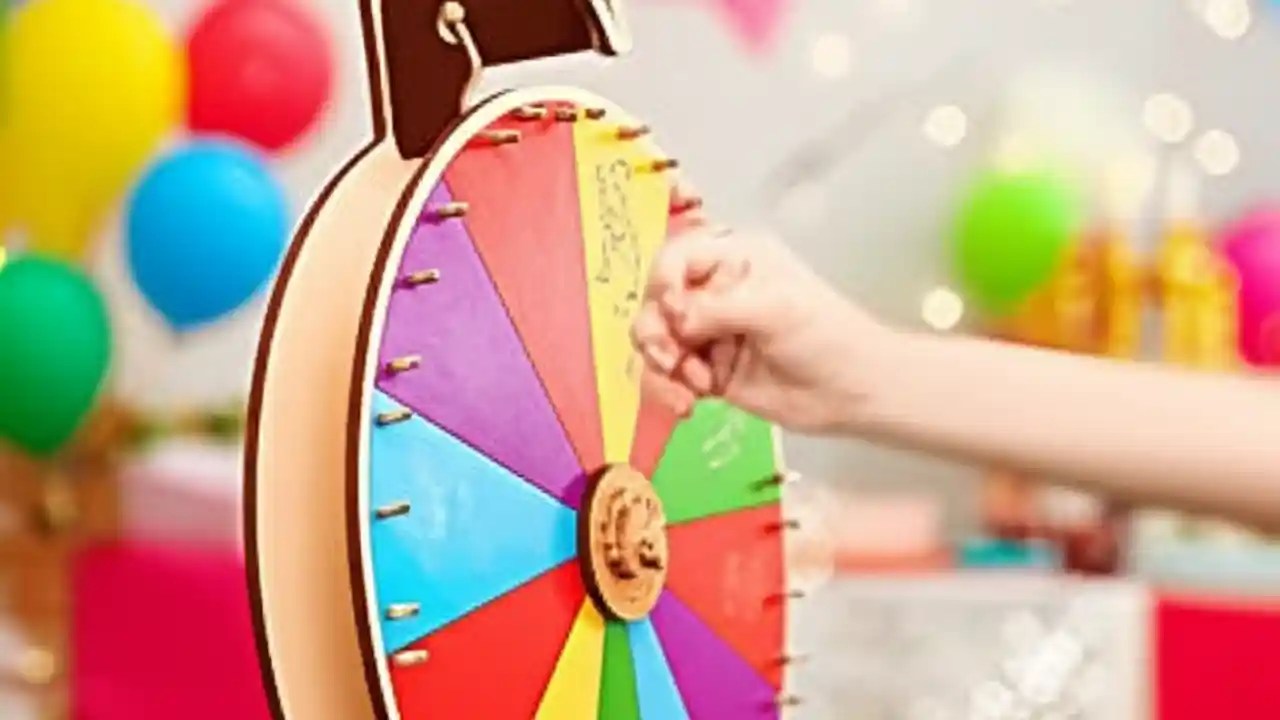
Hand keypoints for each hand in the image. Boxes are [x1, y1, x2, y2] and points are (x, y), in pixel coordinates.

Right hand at [631, 226, 893, 433]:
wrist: (853, 393)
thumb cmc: (826, 336)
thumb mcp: (775, 309)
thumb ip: (716, 308)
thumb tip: (671, 317)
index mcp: (734, 259)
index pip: (676, 257)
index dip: (663, 283)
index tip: (672, 312)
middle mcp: (714, 292)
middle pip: (656, 302)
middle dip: (654, 331)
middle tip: (671, 358)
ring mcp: (709, 334)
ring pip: (655, 342)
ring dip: (660, 367)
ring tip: (690, 390)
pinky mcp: (707, 372)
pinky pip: (667, 377)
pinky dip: (667, 391)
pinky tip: (688, 405)